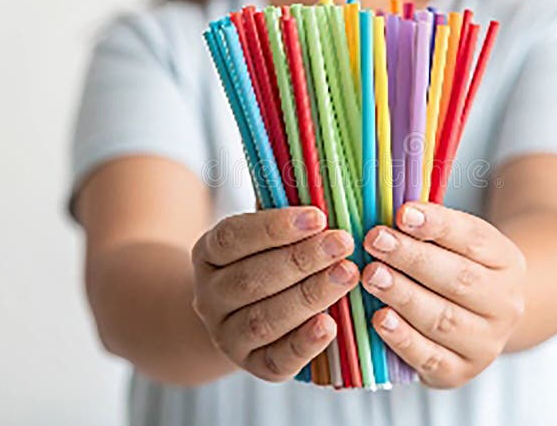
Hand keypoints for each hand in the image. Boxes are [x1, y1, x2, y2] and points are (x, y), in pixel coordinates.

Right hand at [191, 207, 358, 381]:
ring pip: (263, 319)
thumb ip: (288, 218)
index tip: (318, 216)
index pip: (233, 237)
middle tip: (343, 243)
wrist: (239, 318)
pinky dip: (304, 344)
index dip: (275, 227)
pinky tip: (330, 324)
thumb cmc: (265, 262)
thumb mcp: (266, 236)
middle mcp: (210, 297)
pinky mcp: (252, 366)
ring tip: (347, 275)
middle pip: (251, 279)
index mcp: (208, 254)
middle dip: (302, 260)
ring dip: (309, 296)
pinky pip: (276, 360)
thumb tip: (326, 190)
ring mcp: (227, 335)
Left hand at [362, 202, 525, 387]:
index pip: (473, 239)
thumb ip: (428, 227)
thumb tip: (392, 210)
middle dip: (412, 259)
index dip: (437, 225)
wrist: (481, 320)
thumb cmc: (455, 269)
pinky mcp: (460, 372)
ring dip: (403, 295)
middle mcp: (505, 304)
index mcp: (506, 261)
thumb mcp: (455, 242)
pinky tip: (380, 319)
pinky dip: (403, 339)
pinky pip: (431, 357)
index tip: (402, 213)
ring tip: (372, 276)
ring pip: (444, 318)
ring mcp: (486, 342)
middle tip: (375, 241)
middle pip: (459, 279)